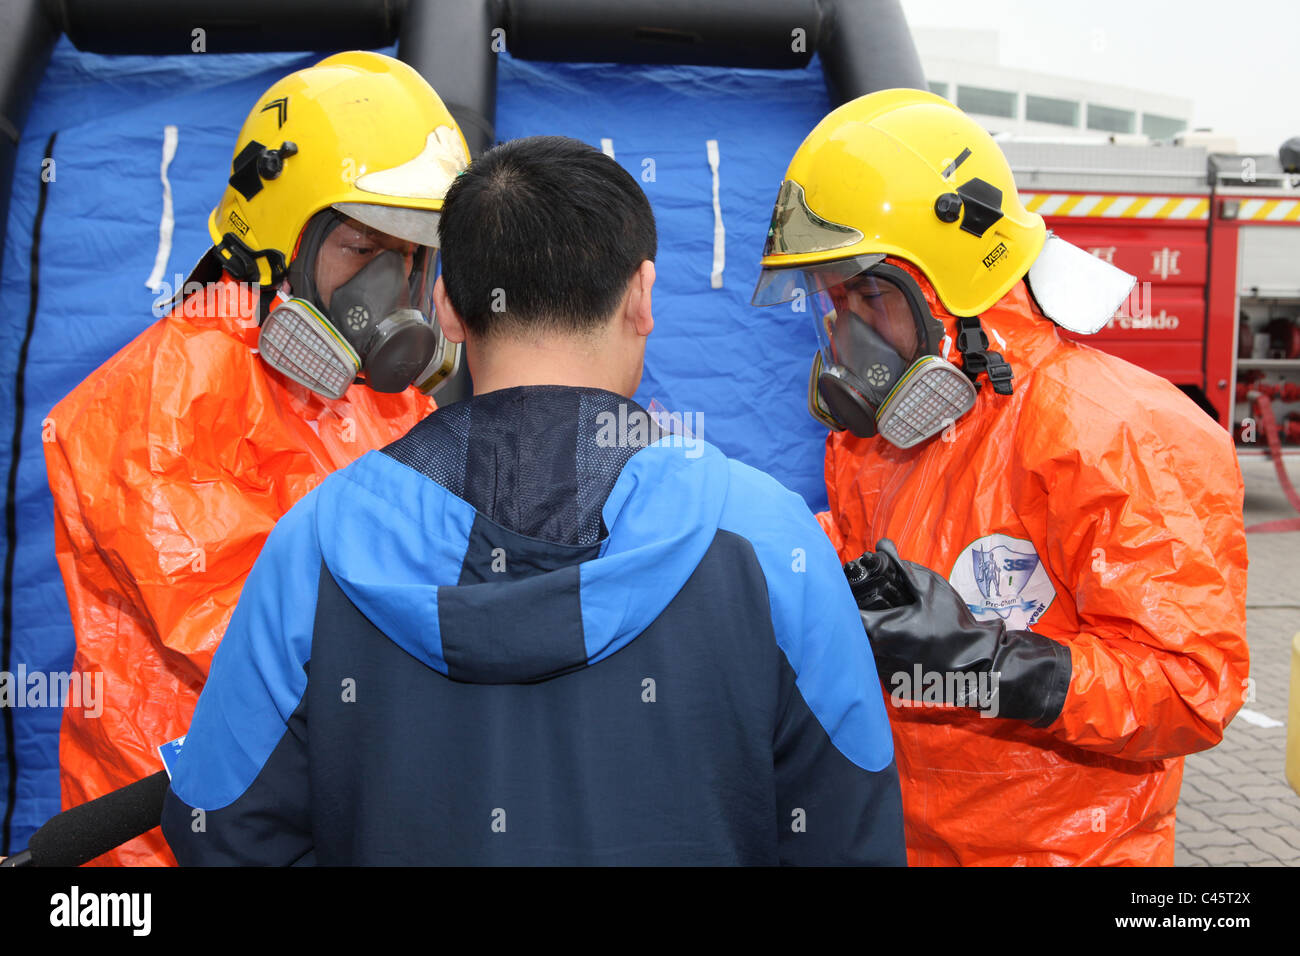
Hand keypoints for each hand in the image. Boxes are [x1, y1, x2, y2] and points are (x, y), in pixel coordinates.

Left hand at [853, 539, 1071, 724]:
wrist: (979, 663)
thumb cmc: (954, 624)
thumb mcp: (931, 589)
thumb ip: (902, 567)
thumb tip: (882, 545)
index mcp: (878, 630)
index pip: (845, 613)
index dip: (847, 600)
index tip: (855, 592)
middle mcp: (875, 655)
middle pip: (853, 632)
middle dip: (862, 617)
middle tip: (877, 607)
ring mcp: (883, 674)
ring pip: (866, 650)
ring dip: (874, 637)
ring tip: (896, 626)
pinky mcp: (893, 685)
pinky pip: (880, 665)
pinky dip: (886, 654)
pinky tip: (904, 646)